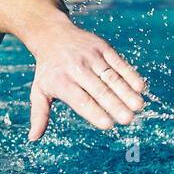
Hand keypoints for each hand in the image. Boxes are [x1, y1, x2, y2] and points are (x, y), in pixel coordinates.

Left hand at [27, 23, 146, 138]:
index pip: (80, 100)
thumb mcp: (38, 91)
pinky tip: (140, 87)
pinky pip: (118, 62)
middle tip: (128, 120)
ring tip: (139, 106)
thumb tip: (33, 138)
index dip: (94, 112)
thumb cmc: (48, 70)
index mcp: (61, 82)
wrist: (52, 35)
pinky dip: (130, 74)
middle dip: (114, 105)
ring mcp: (91, 56)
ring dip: (126, 91)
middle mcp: (76, 68)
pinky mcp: (102, 47)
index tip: (108, 125)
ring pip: (111, 76)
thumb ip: (40, 114)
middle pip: (98, 90)